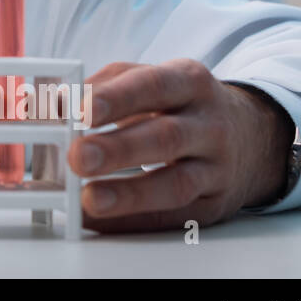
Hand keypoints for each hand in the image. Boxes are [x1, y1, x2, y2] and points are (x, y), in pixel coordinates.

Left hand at [68, 59, 293, 232]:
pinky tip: (100, 220)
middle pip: (164, 137)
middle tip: (77, 157)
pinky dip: (133, 220)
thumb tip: (51, 104)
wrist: (250, 135)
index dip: (116, 98)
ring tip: (89, 200)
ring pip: (176, 183)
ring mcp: (215, 167)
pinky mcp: (212, 205)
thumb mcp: (151, 80)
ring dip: (129, 194)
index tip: (79, 109)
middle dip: (118, 149)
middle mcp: (207, 123)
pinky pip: (173, 217)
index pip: (152, 85)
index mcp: (188, 81)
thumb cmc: (180, 104)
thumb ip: (101, 86)